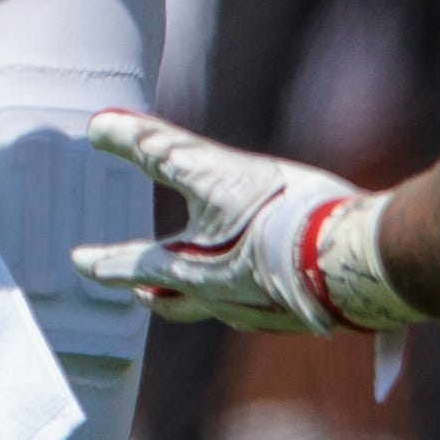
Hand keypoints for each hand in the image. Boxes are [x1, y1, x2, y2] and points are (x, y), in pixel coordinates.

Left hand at [72, 112, 371, 331]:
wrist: (359, 259)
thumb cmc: (282, 213)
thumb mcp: (212, 171)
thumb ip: (155, 148)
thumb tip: (96, 126)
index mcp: (194, 273)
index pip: (134, 267)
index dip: (104, 261)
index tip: (79, 263)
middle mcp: (225, 303)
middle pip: (176, 303)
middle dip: (155, 293)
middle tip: (137, 291)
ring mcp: (268, 314)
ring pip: (224, 309)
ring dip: (204, 298)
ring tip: (205, 287)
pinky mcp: (308, 314)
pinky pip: (277, 310)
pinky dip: (266, 298)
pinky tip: (288, 290)